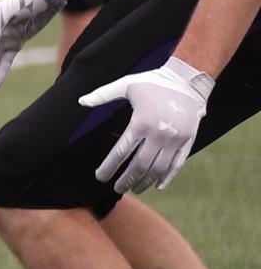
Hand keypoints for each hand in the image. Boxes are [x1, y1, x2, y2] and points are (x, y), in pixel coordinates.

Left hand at [79, 58, 213, 193]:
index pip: (121, 152)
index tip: (100, 177)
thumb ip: (103, 94)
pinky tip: (157, 185)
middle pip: (140, 165)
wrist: (187, 80)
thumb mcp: (126, 84)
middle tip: (117, 189)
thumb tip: (81, 101)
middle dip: (127, 179)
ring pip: (158, 167)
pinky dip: (167, 176)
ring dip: (145, 181)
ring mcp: (175, 139)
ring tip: (134, 188)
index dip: (109, 167)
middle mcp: (158, 134)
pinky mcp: (188, 140)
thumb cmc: (153, 82)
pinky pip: (177, 163)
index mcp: (140, 122)